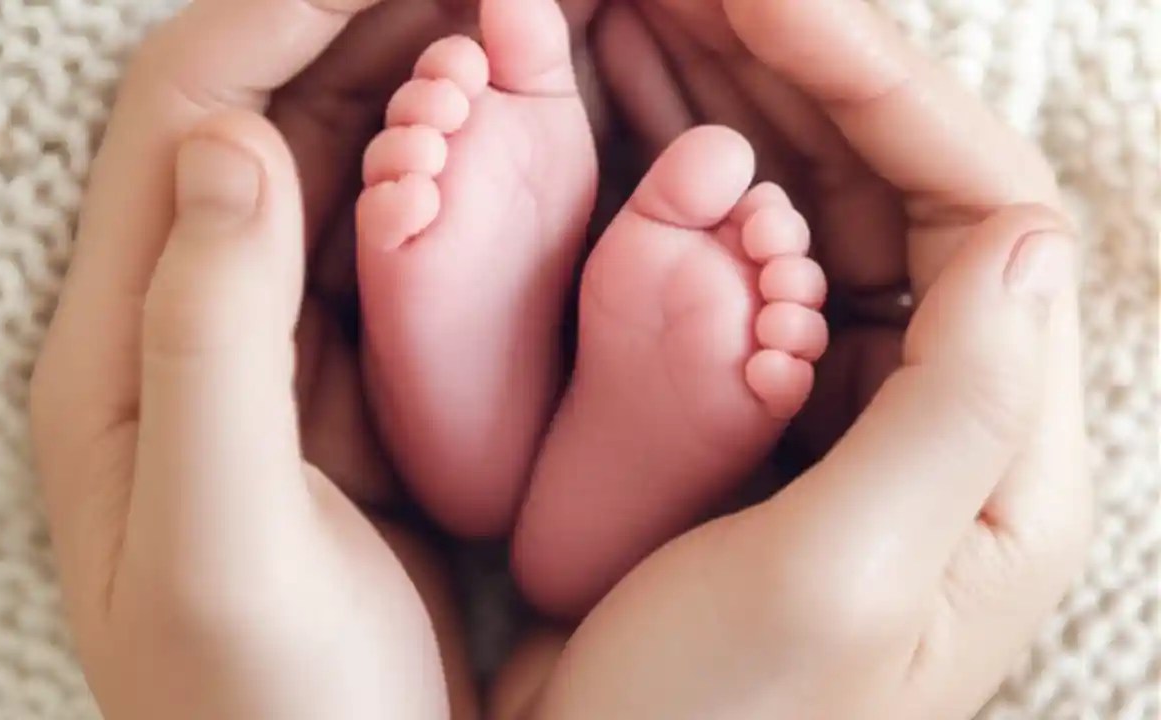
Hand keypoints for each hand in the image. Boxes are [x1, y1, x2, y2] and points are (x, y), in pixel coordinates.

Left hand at [30, 2, 473, 716]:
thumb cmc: (266, 714)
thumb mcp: (219, 543)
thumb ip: (207, 340)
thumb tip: (232, 145)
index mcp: (121, 352)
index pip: (185, 115)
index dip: (280, 13)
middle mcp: (186, 334)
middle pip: (261, 119)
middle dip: (362, 27)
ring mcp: (274, 361)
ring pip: (335, 177)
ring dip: (412, 92)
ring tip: (505, 36)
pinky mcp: (350, 397)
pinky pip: (393, 255)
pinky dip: (450, 184)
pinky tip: (514, 156)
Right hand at [494, 1, 1090, 716]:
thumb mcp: (849, 580)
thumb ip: (959, 409)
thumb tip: (1025, 232)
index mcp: (998, 460)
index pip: (980, 215)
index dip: (879, 87)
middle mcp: (930, 419)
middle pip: (889, 192)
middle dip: (786, 71)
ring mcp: (832, 411)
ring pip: (804, 214)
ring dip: (727, 107)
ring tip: (635, 18)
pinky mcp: (746, 418)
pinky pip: (731, 267)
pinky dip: (678, 182)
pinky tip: (615, 120)